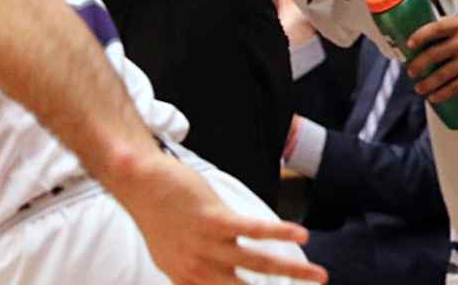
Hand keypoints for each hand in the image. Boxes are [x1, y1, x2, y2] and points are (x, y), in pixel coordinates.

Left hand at [109, 150, 324, 282]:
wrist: (138, 182)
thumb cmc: (157, 213)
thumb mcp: (169, 253)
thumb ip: (191, 270)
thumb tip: (210, 278)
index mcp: (187, 279)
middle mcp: (198, 268)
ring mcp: (207, 244)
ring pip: (259, 263)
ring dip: (293, 271)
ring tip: (320, 276)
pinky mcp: (214, 219)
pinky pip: (254, 230)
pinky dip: (281, 232)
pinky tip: (302, 235)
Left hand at [406, 10, 457, 102]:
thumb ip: (441, 30)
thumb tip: (416, 41)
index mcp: (457, 26)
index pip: (435, 29)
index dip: (420, 36)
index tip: (409, 44)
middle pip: (435, 55)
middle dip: (419, 65)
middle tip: (411, 73)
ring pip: (444, 74)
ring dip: (428, 83)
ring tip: (418, 89)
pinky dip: (444, 93)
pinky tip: (433, 97)